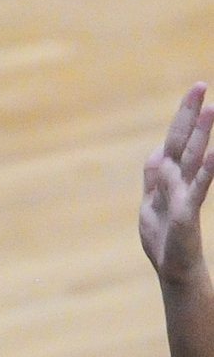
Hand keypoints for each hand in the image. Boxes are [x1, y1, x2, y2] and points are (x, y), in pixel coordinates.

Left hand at [140, 84, 213, 287]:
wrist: (172, 272)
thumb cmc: (164, 239)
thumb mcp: (149, 202)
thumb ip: (153, 176)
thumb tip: (158, 150)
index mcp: (168, 176)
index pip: (174, 138)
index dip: (182, 115)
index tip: (195, 90)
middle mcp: (179, 180)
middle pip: (184, 140)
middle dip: (191, 113)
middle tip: (201, 85)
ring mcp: (184, 194)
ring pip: (193, 158)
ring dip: (202, 134)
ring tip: (212, 110)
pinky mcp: (186, 212)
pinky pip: (197, 187)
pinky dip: (206, 170)